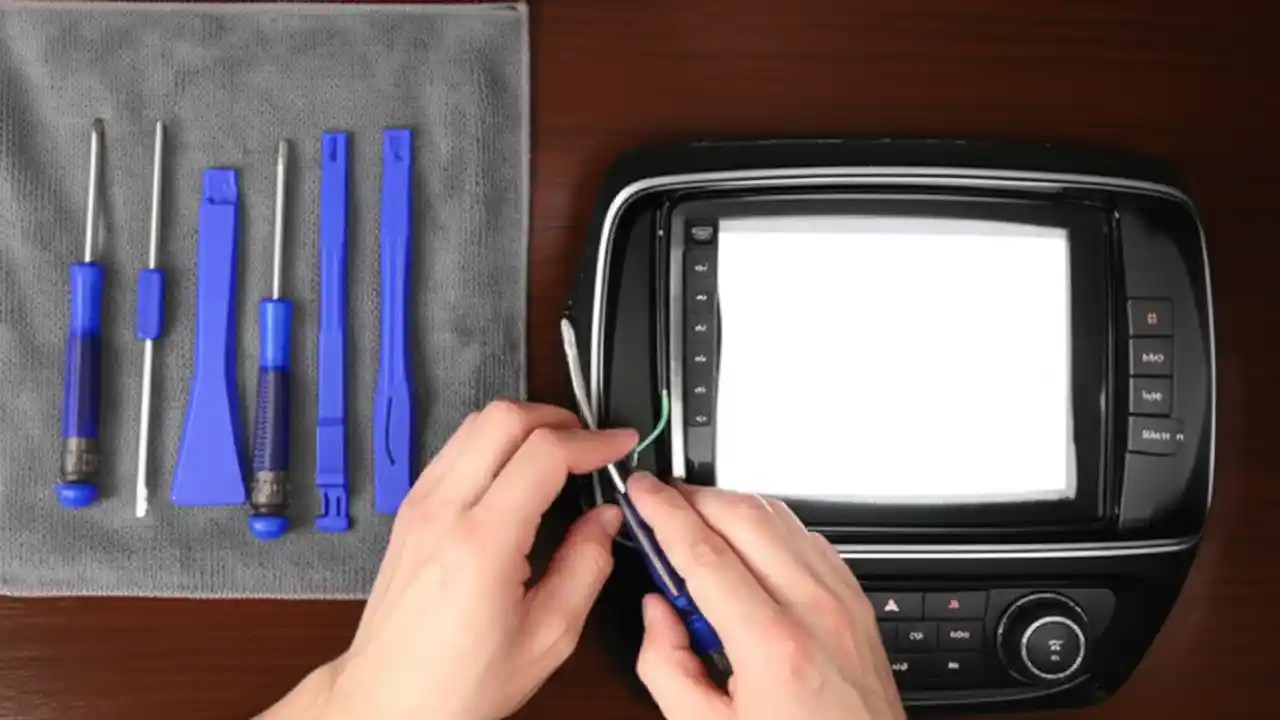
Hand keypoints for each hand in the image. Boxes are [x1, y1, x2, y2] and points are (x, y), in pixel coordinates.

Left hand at [263, 400, 635, 719]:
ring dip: (525, 425)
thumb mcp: (548, 637)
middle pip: (503, 418)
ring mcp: (419, 505)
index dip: (592, 440)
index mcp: (481, 543)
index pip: (543, 453)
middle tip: (592, 443)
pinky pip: (456, 449)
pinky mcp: (410, 510)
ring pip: (475, 424)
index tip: (619, 444)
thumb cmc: (456, 682)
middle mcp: (443, 511)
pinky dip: (496, 443)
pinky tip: (520, 472)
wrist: (387, 700)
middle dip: (558, 418)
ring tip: (561, 453)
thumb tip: (606, 519)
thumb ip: (586, 567)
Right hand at [626, 473, 905, 719]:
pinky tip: (747, 547)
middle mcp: (815, 611)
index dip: (663, 513)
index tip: (641, 491)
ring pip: (780, 517)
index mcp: (773, 646)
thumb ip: (667, 666)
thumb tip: (656, 610)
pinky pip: (808, 540)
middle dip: (693, 496)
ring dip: (730, 507)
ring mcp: (843, 602)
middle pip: (744, 516)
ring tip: (696, 522)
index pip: (704, 553)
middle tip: (659, 500)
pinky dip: (769, 528)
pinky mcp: (858, 603)